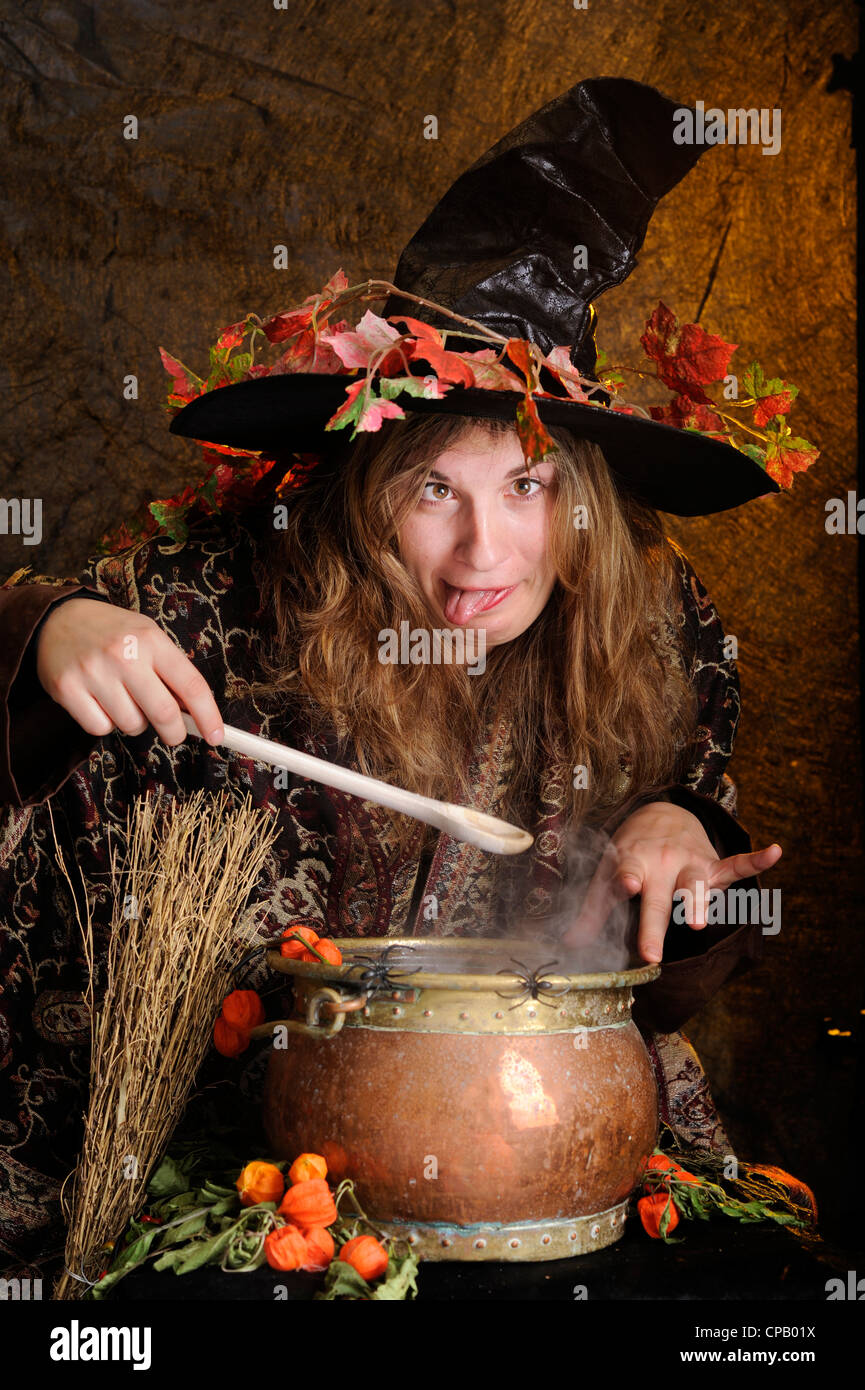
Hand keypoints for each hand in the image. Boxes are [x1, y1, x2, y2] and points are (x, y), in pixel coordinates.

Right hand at [36, 597, 223, 747]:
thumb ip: (171, 671)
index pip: (191, 686)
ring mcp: (94, 672)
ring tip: (123, 700)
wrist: (58, 618)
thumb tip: (195, 714)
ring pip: (131, 725)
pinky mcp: (67, 689)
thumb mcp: (148, 636)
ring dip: (134, 722)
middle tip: (173, 733)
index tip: (216, 736)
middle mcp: (125, 655)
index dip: (208, 716)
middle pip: (164, 714)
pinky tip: (99, 702)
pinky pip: (100, 728)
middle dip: (174, 733)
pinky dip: (104, 723)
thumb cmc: (112, 632)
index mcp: (151, 640)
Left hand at [560, 800, 781, 963]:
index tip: (626, 883)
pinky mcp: (713, 865)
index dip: (624, 879)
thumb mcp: (607, 876)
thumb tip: (569, 945)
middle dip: (655, 924)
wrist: (660, 815)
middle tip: (650, 954)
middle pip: (660, 896)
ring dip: (697, 899)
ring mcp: (689, 863)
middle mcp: (662, 863)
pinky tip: (775, 851)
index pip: (626, 872)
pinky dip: (756, 860)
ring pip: (696, 883)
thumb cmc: (630, 855)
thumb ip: (592, 911)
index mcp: (633, 863)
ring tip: (697, 920)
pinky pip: (736, 864)